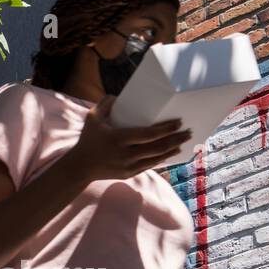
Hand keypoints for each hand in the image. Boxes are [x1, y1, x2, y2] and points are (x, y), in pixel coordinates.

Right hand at [65, 95, 190, 181]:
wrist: (80, 167)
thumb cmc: (88, 140)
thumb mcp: (93, 118)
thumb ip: (105, 104)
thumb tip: (117, 94)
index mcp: (119, 138)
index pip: (149, 134)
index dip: (166, 129)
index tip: (179, 122)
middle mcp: (126, 153)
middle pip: (158, 147)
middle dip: (176, 139)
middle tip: (188, 132)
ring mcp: (129, 166)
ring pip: (156, 158)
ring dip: (172, 150)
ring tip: (185, 142)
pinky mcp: (130, 173)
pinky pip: (150, 165)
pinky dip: (162, 159)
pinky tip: (171, 152)